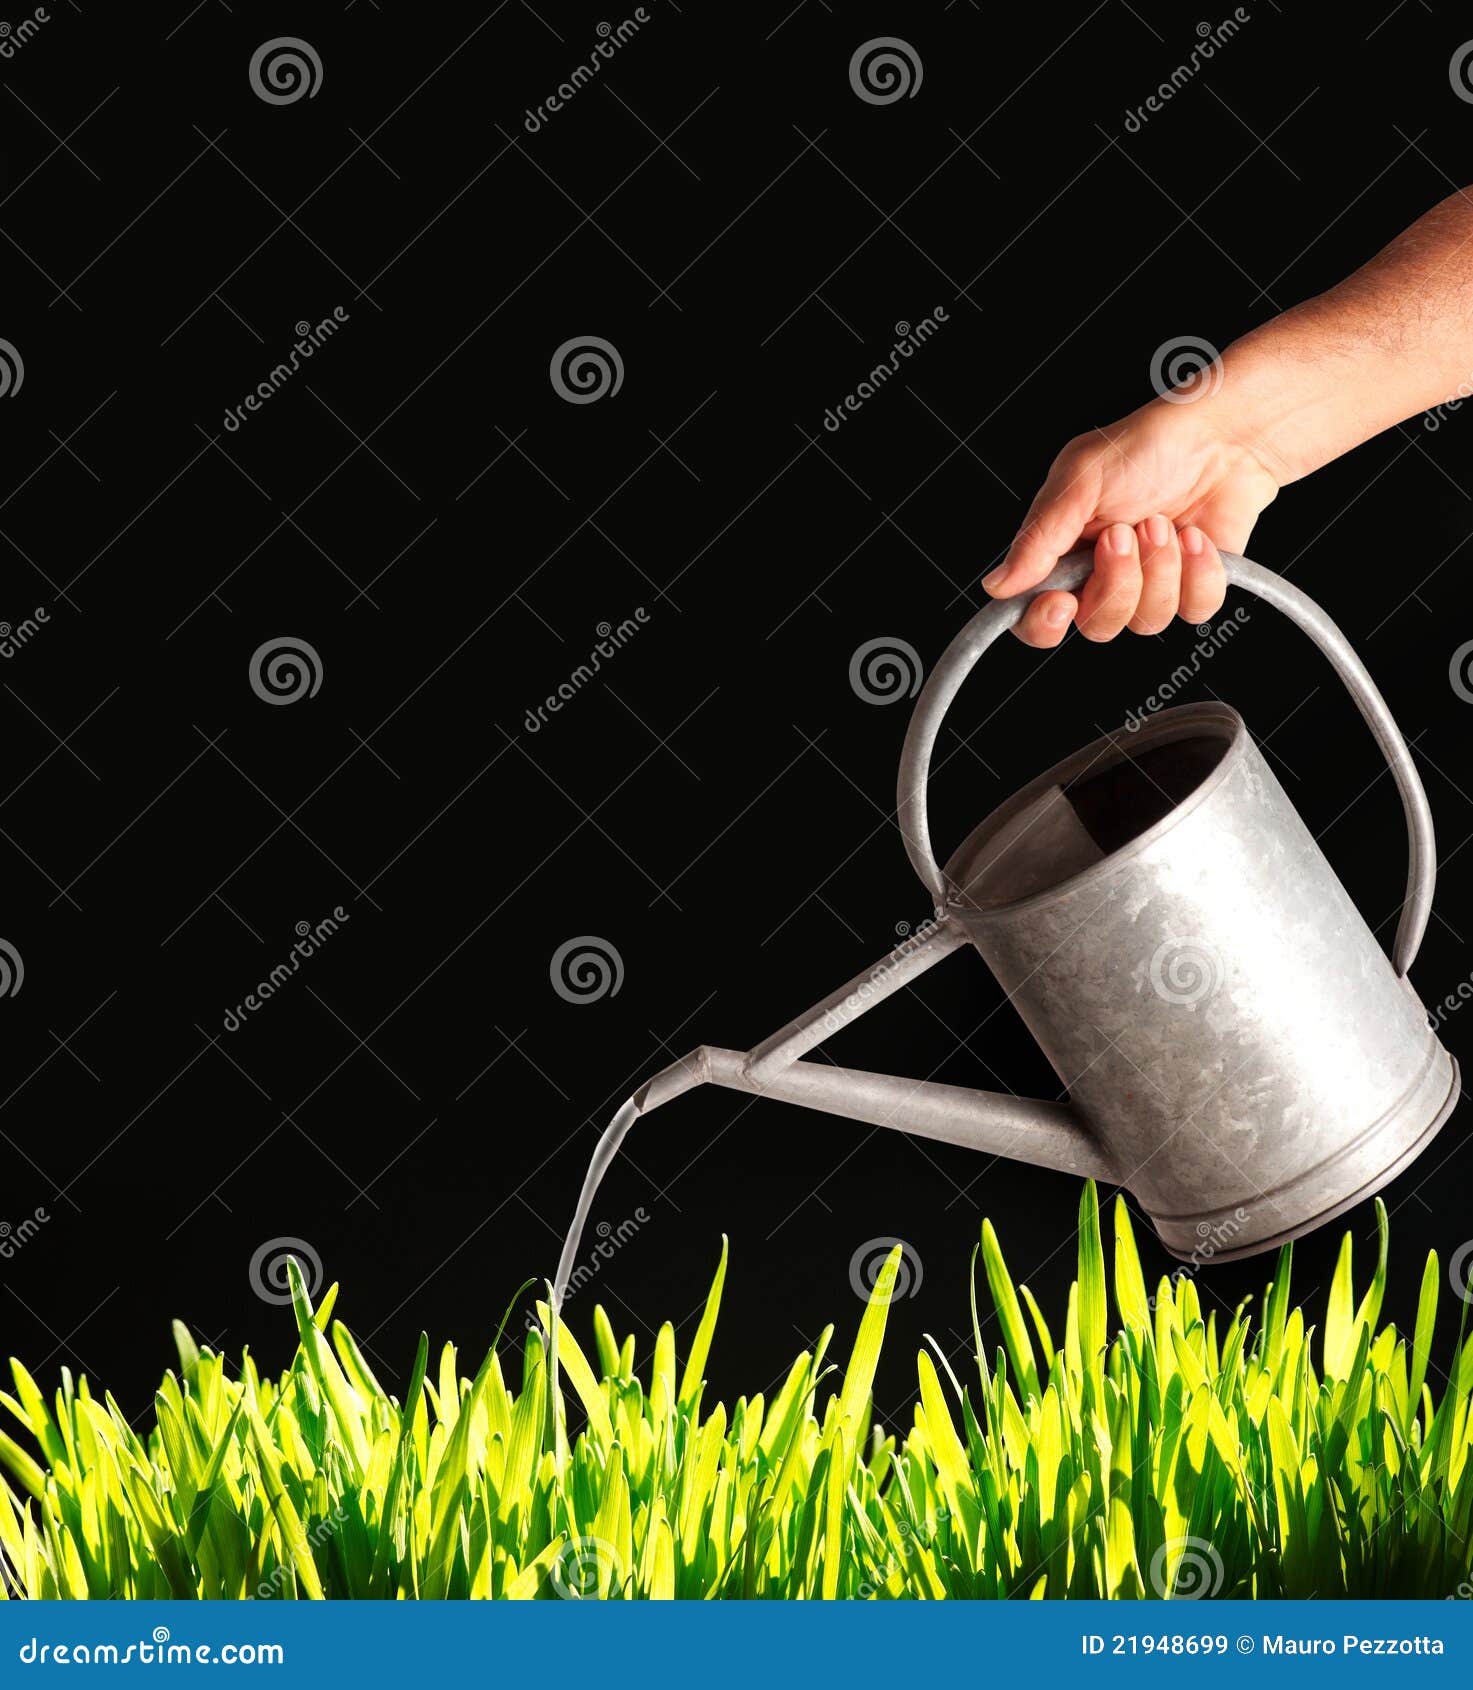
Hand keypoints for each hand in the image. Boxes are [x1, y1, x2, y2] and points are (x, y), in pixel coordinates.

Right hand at [983, 399, 1281, 647]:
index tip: (1061, 602)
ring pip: (1147, 621)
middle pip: (1097, 626)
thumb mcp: (1079, 481)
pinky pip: (1193, 611)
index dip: (1044, 625)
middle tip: (1125, 533)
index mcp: (1062, 556)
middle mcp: (1102, 579)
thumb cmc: (1146, 446)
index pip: (1036, 619)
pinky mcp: (1195, 589)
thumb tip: (996, 586)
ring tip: (1165, 523)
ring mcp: (1150, 587)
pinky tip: (1196, 537)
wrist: (1222, 435)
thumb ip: (1038, 538)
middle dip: (1117, 582)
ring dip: (1160, 568)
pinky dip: (1198, 573)